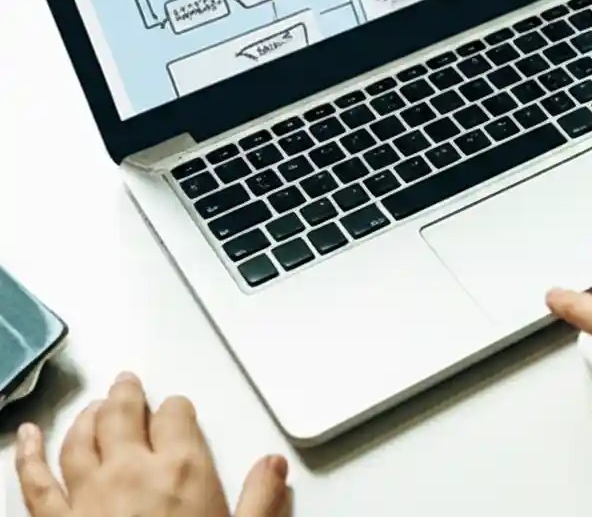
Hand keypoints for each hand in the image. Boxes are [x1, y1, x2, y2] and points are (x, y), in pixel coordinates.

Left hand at [15, 373, 288, 516]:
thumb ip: (260, 498)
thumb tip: (273, 466)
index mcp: (183, 470)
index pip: (177, 416)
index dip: (177, 408)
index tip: (179, 409)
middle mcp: (132, 471)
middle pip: (123, 415)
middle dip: (126, 395)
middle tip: (127, 384)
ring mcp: (88, 494)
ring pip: (81, 438)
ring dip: (87, 416)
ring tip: (93, 405)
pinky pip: (37, 480)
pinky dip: (29, 454)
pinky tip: (26, 437)